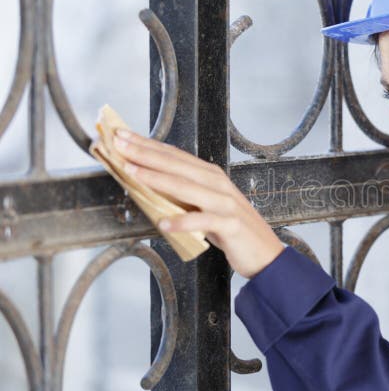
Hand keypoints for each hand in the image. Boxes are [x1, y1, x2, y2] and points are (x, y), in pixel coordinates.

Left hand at [111, 129, 284, 277]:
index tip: (123, 136)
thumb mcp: (206, 208)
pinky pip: (204, 222)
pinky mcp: (231, 225)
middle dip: (146, 153)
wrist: (266, 254)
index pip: (175, 156)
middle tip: (120, 145)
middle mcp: (219, 185)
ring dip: (158, 179)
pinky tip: (164, 223)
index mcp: (212, 177)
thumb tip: (147, 187)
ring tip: (133, 173)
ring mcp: (226, 204)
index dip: (148, 145)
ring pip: (188, 188)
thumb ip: (182, 196)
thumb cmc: (232, 231)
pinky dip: (183, 222)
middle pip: (178, 165)